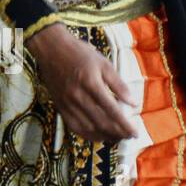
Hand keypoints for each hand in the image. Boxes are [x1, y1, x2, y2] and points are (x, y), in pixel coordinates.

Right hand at [27, 25, 137, 143]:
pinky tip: (97, 135)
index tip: (135, 133)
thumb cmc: (79, 53)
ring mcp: (67, 102)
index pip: (112, 110)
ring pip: (88, 127)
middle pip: (101, 122)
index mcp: (91, 83)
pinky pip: (74, 126)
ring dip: (104, 136)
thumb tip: (133, 103)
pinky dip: (87, 135)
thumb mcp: (103, 63)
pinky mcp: (59, 106)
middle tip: (129, 137)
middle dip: (118, 133)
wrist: (50, 48)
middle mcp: (78, 96)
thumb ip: (118, 84)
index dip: (125, 125)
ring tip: (116, 138)